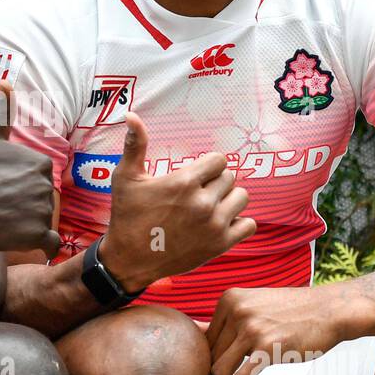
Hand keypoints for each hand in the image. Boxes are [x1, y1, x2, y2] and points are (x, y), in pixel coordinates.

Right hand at [0, 81, 59, 256]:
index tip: (2, 188)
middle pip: (41, 200)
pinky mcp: (37, 234)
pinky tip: (29, 241)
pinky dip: (44, 245)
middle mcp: (47, 185)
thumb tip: (5, 81)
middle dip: (24, 205)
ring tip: (3, 220)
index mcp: (41, 162)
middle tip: (0, 205)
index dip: (20, 186)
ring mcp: (43, 210)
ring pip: (42, 220)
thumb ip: (2, 112)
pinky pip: (51, 243)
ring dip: (27, 223)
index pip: (38, 179)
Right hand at [99, 112, 255, 290]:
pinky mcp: (220, 245)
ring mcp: (214, 225)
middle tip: (198, 193)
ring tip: (211, 206)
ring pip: (242, 198)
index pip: (219, 160)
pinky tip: (221, 222)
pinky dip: (238, 223)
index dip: (208, 165)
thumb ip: (135, 145)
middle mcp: (203, 202)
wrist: (129, 260)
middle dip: (215, 182)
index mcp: (184, 182)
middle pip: (230, 178)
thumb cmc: (126, 216)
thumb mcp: (125, 178)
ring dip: (229, 200)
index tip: (196, 175)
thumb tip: (131, 115)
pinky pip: (249, 225)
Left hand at [206, 287, 344, 374]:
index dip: (207, 361)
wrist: (330, 310)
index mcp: (229, 299)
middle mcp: (236, 310)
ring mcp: (251, 328)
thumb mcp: (255, 306)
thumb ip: (228, 320)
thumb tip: (194, 331)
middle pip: (209, 354)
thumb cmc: (296, 311)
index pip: (205, 338)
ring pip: (218, 369)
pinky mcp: (267, 347)